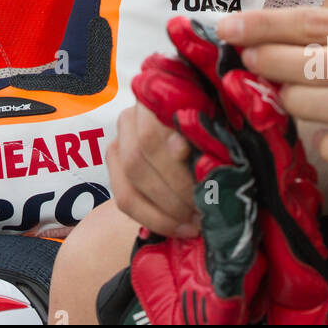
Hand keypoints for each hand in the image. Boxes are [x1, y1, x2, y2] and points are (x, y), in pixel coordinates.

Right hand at [108, 102, 200, 239]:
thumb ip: (199, 134)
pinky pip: (123, 200)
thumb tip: (180, 150)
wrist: (192, 134)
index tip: (204, 184)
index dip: (173, 164)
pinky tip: (179, 227)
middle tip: (204, 212)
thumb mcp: (212, 124)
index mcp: (154, 100)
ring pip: (128, 186)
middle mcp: (129, 118)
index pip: (151, 136)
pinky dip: (152, 220)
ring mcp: (118, 143)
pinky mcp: (115, 167)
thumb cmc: (209, 127)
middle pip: (137, 162)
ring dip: (163, 213)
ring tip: (194, 224)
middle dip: (174, 195)